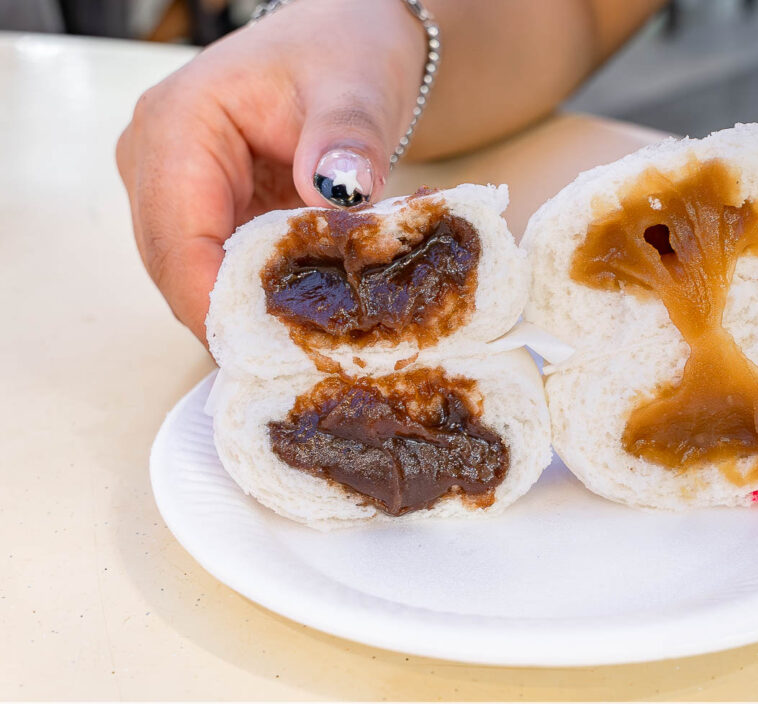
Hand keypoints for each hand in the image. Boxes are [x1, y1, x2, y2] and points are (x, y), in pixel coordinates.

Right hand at [116, 0, 423, 342]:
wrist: (346, 39)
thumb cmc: (342, 51)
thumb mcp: (355, 87)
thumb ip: (346, 138)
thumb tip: (339, 190)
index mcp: (176, 126)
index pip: (177, 240)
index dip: (214, 305)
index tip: (267, 353)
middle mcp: (157, 163)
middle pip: (177, 271)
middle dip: (235, 319)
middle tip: (302, 363)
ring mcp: (176, 192)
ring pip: (196, 279)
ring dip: (249, 314)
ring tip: (311, 346)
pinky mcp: (206, 213)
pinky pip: (222, 270)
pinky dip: (260, 298)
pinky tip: (306, 319)